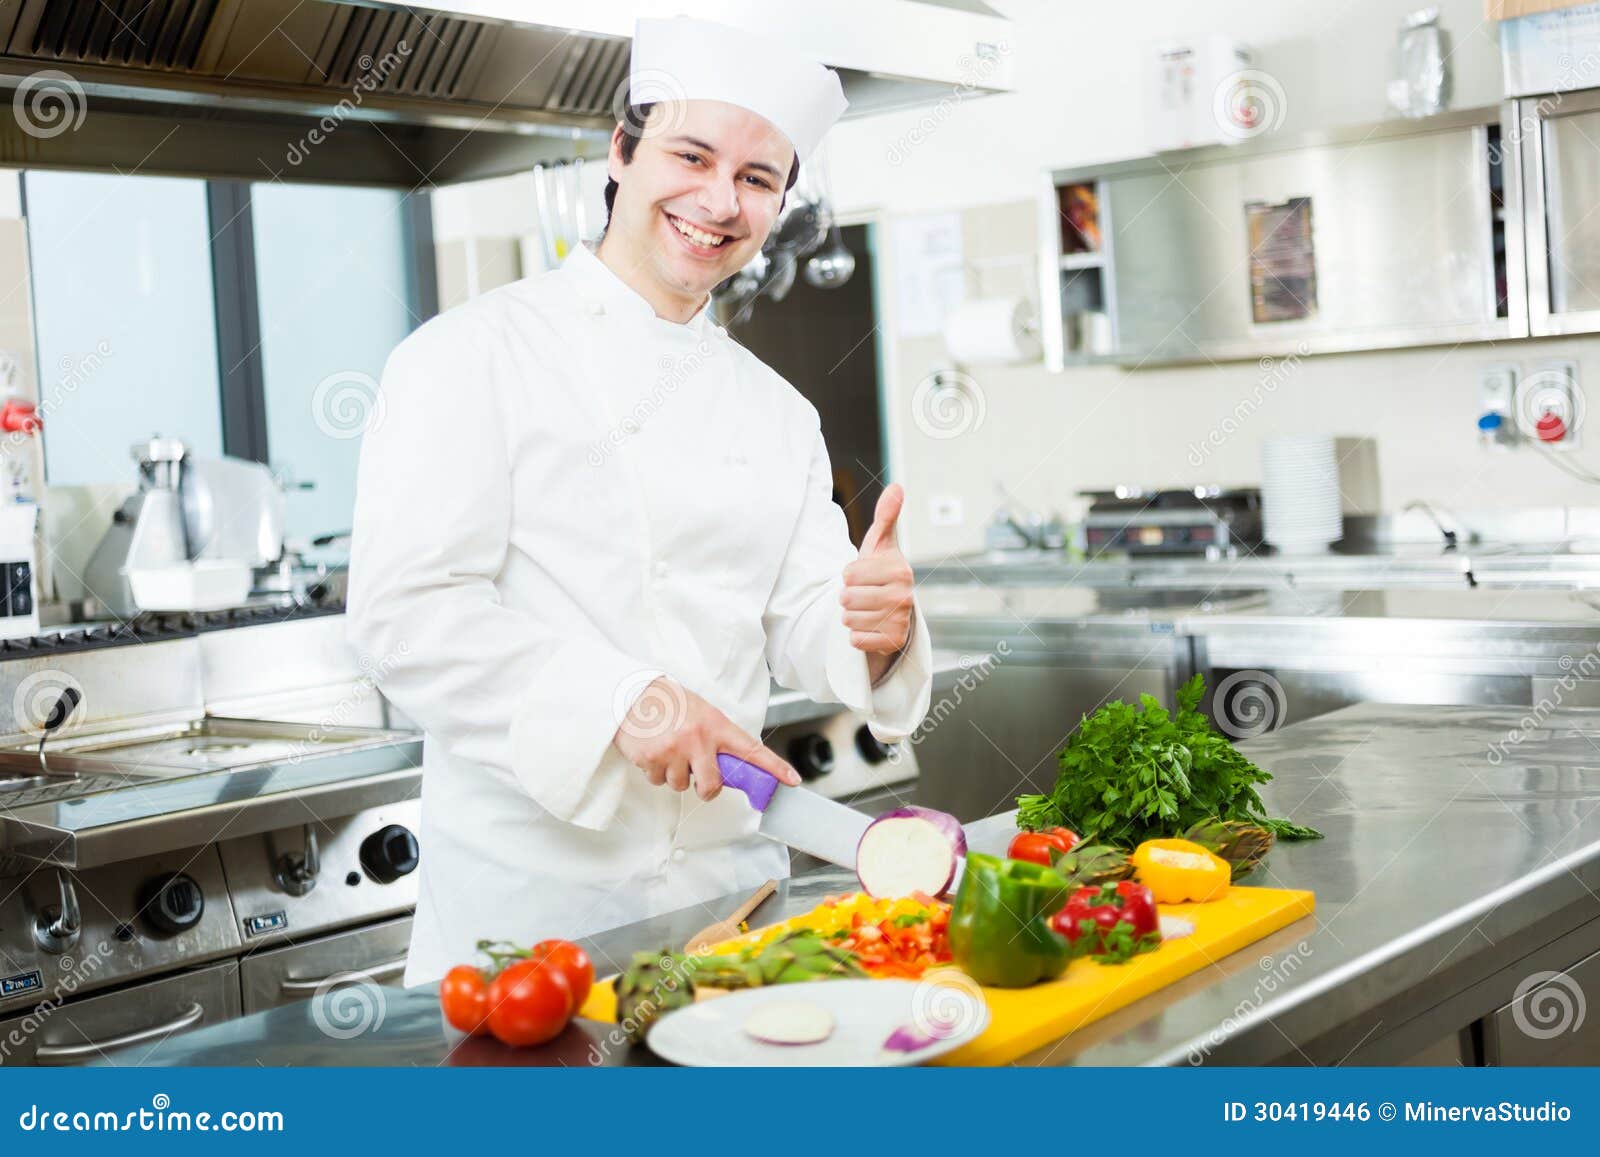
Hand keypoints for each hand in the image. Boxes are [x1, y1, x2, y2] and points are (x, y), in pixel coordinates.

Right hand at [613, 678, 799, 800]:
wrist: (631, 694)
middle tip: (697, 773)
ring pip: (681, 785)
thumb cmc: (669, 704)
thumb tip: (730, 767)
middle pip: (712, 786)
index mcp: (716, 725)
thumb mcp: (702, 713)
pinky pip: (658, 781)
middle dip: (705, 787)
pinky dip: (655, 771)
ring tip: (668, 750)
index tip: (792, 780)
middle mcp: (697, 739)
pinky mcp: (651, 759)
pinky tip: (654, 751)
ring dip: (675, 774)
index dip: (774, 767)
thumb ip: (716, 739)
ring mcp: (673, 751)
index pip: (751, 749)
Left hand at [841, 483, 914, 676]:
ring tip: (865, 612)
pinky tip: (869, 629)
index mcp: (900, 569)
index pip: (848, 574)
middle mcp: (904, 595)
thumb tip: (897, 486)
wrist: (894, 614)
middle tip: (862, 597)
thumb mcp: (880, 545)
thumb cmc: (881, 575)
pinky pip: (856, 640)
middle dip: (848, 598)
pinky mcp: (894, 642)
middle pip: (847, 598)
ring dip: (851, 617)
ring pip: (849, 619)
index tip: (862, 577)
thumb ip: (885, 517)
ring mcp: (900, 620)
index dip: (849, 576)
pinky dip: (857, 637)